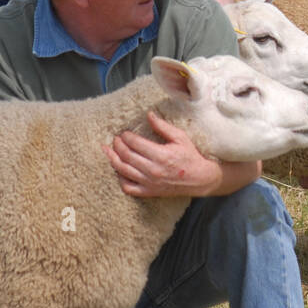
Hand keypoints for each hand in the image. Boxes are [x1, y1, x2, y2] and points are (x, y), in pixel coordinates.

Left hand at [105, 110, 223, 197]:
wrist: (199, 179)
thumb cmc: (190, 156)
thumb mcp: (180, 137)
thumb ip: (162, 126)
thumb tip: (149, 115)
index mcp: (161, 155)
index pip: (135, 144)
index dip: (126, 137)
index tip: (124, 133)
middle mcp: (153, 170)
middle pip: (126, 156)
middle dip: (118, 145)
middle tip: (116, 139)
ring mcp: (150, 182)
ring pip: (123, 171)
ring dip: (113, 159)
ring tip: (108, 151)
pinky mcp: (149, 191)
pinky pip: (128, 187)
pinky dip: (120, 179)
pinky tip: (118, 170)